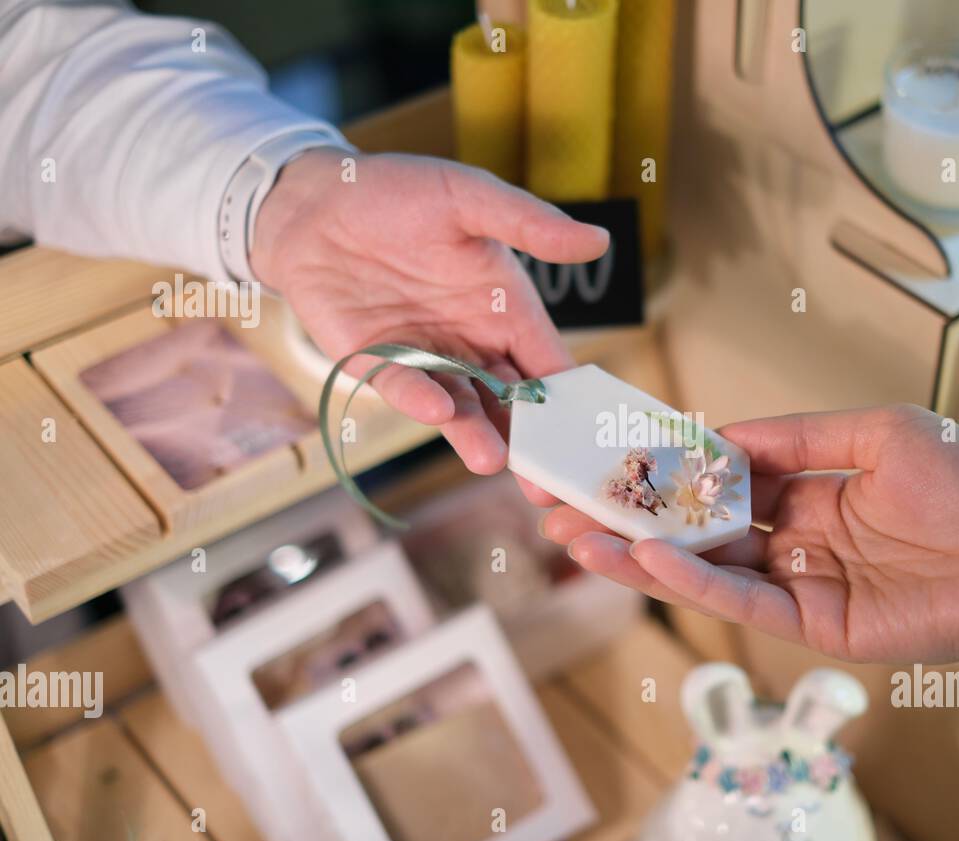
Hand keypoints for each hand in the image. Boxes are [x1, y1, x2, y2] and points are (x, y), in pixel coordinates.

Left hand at [249, 148, 608, 488]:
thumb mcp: (468, 197)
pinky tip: (437, 410)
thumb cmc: (396, 192)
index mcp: (505, 307)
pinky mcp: (377, 364)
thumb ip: (529, 224)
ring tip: (489, 460)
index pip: (548, 363)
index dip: (569, 401)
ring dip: (476, 434)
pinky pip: (404, 389)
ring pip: (462, 407)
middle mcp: (472, 340)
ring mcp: (426, 357)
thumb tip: (600, 240)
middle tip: (543, 481)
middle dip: (528, 442)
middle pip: (511, 402)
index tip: (589, 438)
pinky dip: (419, 400)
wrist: (309, 203)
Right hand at [542, 406, 958, 664]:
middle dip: (629, 517)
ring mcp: (801, 585)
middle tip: (561, 505)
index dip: (664, 470)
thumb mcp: (879, 432)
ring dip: (637, 555)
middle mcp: (795, 538)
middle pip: (696, 529)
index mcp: (809, 490)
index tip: (611, 454)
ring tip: (575, 536)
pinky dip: (691, 582)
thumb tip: (723, 432)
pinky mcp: (814, 626)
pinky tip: (644, 557)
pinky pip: (741, 602)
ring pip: (704, 570)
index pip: (719, 479)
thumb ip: (797, 436)